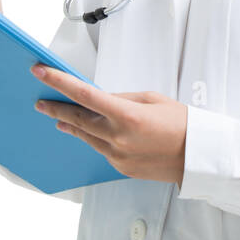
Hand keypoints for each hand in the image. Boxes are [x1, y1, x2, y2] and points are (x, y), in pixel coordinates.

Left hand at [31, 64, 187, 187]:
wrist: (198, 156)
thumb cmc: (181, 124)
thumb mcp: (151, 99)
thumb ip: (120, 98)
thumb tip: (99, 98)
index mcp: (127, 116)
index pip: (84, 94)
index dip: (59, 81)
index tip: (41, 71)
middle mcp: (118, 138)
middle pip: (77, 119)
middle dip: (56, 108)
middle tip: (41, 101)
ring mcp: (118, 156)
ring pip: (86, 136)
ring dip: (71, 124)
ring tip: (58, 115)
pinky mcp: (120, 167)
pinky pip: (100, 149)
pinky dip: (95, 138)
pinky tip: (91, 131)